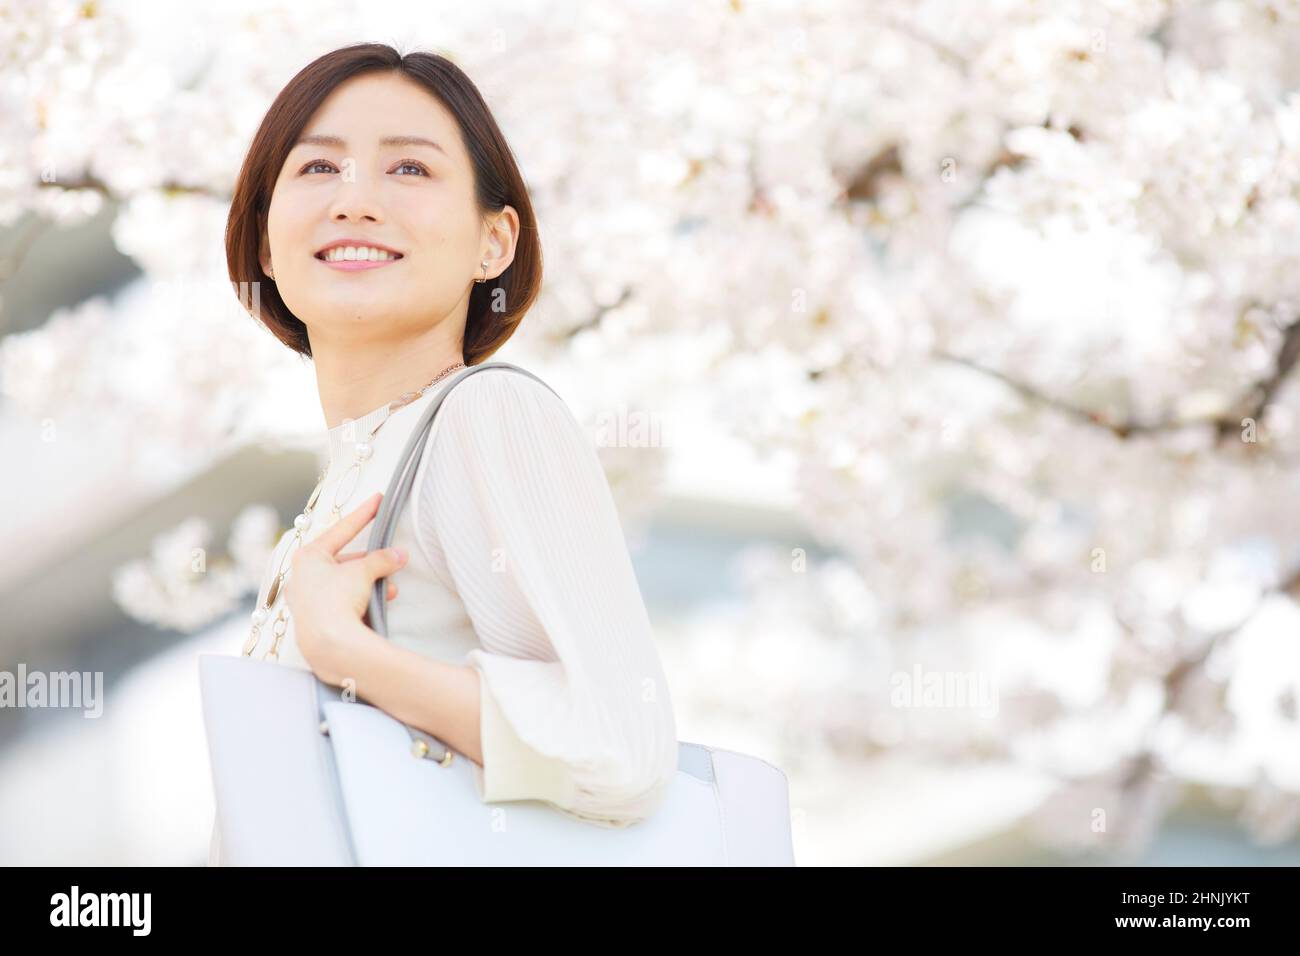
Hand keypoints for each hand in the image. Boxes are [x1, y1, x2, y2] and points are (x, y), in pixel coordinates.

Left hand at [285, 491, 407, 683]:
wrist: (328, 645)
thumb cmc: (336, 601)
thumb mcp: (363, 572)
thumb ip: (382, 559)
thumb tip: (399, 555)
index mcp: (308, 556)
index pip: (342, 530)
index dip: (364, 514)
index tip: (379, 499)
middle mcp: (302, 576)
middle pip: (346, 559)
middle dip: (373, 563)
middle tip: (393, 561)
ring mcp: (307, 599)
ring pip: (346, 582)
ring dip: (371, 584)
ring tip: (390, 590)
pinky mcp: (315, 619)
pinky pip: (343, 600)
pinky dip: (362, 599)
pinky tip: (377, 605)